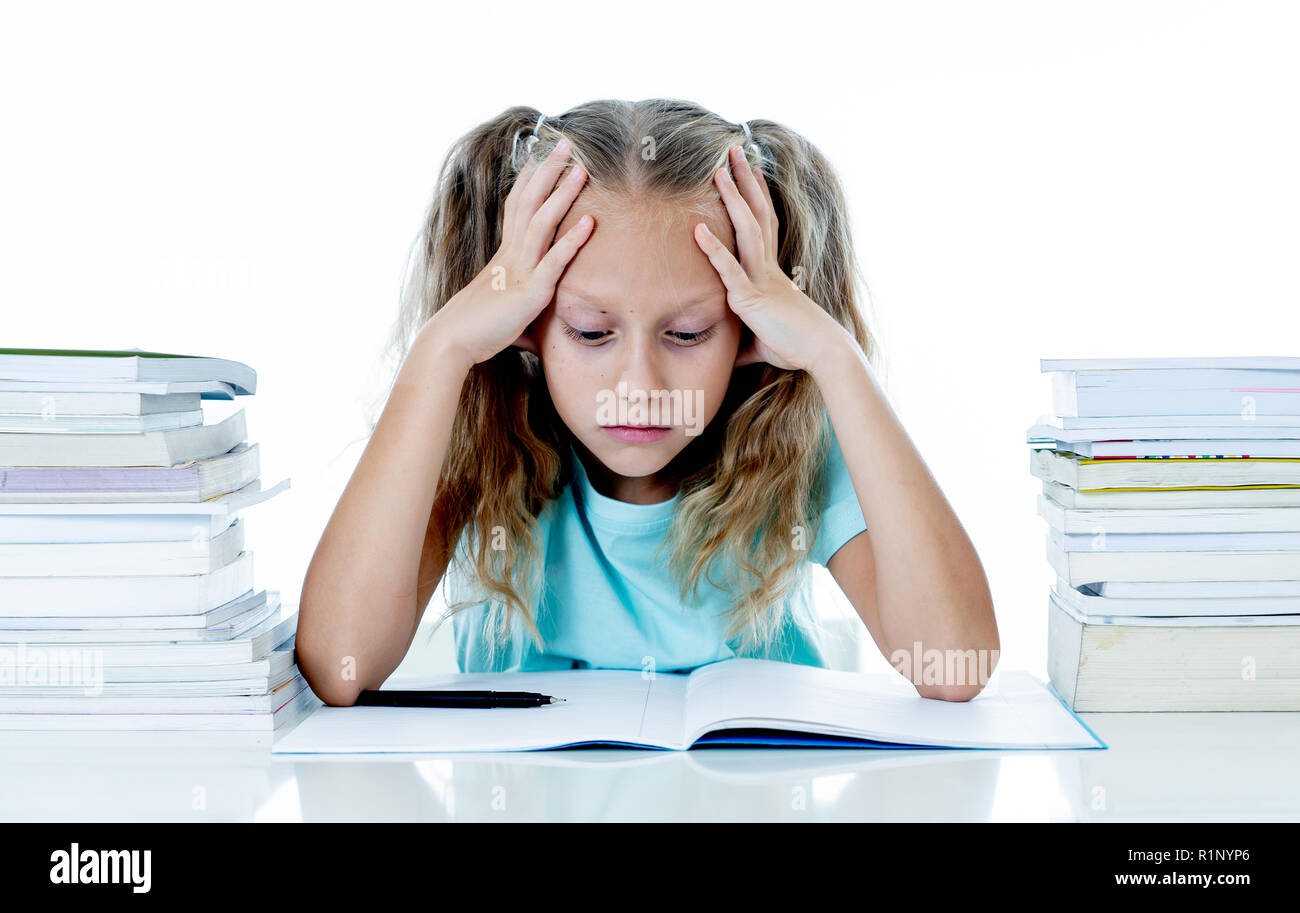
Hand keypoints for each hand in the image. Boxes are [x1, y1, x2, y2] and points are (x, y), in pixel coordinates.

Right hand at [427, 139, 593, 367]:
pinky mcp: (530, 291)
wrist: (452, 342)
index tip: (542, 155)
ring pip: (542, 222)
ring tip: (583, 169)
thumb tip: (534, 328)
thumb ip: (521, 311)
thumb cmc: (475, 331)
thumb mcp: (503, 312)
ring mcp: (520, 270)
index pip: (517, 208)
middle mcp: (511, 255)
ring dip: (563, 193)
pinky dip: (573, 240)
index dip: (530, 180)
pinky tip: (590, 221)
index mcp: (504, 256)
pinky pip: (554, 261)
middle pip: (530, 201)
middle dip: (549, 171)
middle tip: (567, 143)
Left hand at [693, 145, 848, 372]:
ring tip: (719, 171)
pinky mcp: (751, 297)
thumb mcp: (763, 342)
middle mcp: (767, 268)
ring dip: (732, 199)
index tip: (750, 170)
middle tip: (734, 150)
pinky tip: (698, 230)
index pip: (764, 224)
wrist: (821, 352)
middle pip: (756, 214)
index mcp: (771, 271)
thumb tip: (729, 357)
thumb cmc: (795, 346)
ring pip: (746, 230)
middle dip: (745, 181)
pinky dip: (714, 250)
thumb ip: (744, 343)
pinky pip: (730, 270)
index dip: (756, 195)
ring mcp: (760, 279)